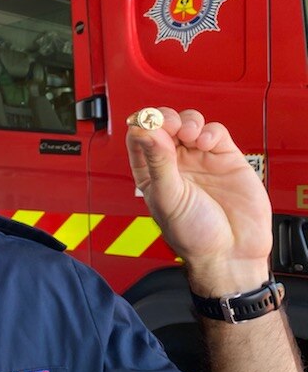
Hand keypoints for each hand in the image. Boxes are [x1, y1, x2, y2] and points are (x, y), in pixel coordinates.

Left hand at [125, 107, 271, 295]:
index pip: (140, 138)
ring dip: (187, 120)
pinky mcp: (226, 159)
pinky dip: (210, 131)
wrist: (231, 253)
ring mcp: (200, 159)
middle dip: (165, 118)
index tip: (145, 122)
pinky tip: (206, 143)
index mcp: (151, 173)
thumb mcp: (167, 197)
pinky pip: (215, 133)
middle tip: (169, 123)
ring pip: (189, 123)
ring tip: (189, 133)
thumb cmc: (193, 236)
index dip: (142, 125)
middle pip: (164, 125)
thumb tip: (144, 131)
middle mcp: (174, 163)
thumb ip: (158, 162)